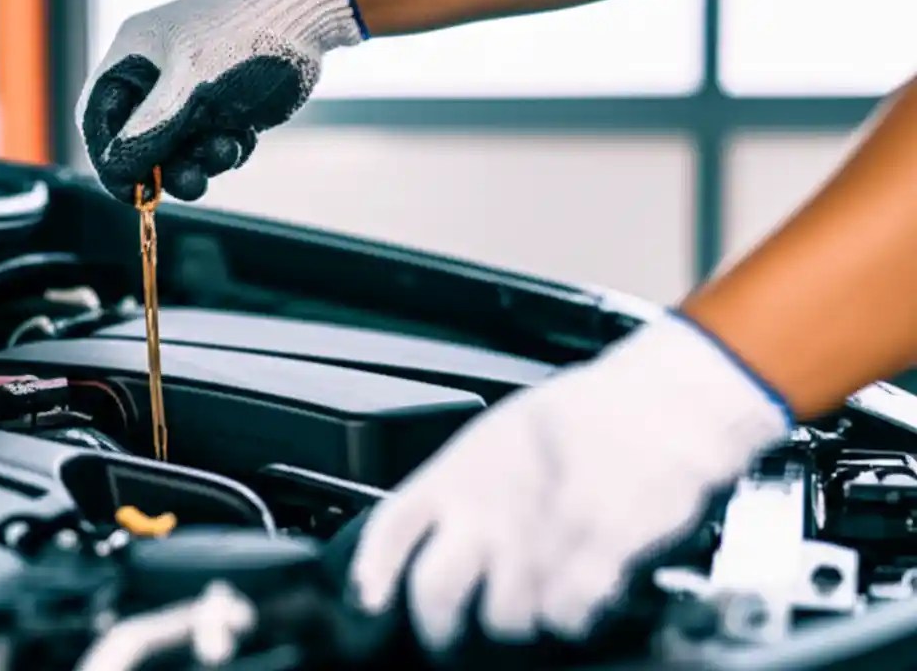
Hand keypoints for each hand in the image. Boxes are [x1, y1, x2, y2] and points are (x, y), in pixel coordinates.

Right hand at [76, 0, 363, 202]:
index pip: (99, 118)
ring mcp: (192, 93)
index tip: (130, 192)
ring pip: (179, 150)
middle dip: (165, 166)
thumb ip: (150, 131)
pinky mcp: (224, 108)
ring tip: (225, 148)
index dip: (109, 158)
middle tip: (190, 183)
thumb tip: (113, 168)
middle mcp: (157, 77)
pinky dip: (225, 150)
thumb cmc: (242, 39)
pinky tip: (244, 134)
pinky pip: (210, 146)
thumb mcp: (191, 89)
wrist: (309, 18)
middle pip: (140, 141)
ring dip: (200, 161)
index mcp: (133, 59)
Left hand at [348, 314, 791, 651]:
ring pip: (501, 619)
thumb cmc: (590, 412)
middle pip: (434, 594)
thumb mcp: (503, 434)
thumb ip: (466, 485)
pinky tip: (580, 595)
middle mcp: (489, 510)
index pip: (392, 529)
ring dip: (516, 622)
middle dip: (440, 626)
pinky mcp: (593, 561)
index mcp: (459, 473)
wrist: (667, 402)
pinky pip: (564, 620)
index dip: (373, 573)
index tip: (369, 600)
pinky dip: (571, 619)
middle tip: (453, 634)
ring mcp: (539, 539)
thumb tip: (440, 526)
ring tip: (533, 602)